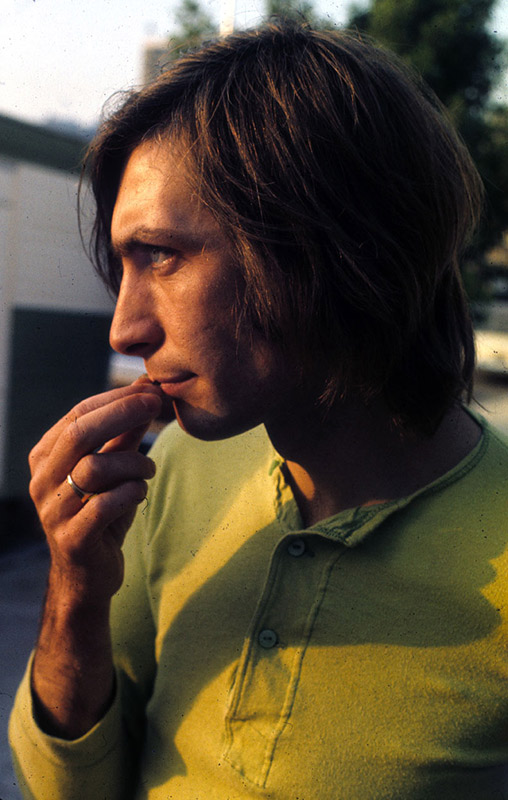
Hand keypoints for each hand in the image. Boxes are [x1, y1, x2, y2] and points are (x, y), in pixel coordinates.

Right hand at [29, 377, 162, 603]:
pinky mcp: (71, 540)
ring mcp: (53, 511)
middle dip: (121, 413)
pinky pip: (104, 506)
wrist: (88, 576)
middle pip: (79, 434)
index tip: (150, 389)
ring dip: (132, 463)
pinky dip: (130, 493)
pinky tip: (139, 493)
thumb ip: (126, 434)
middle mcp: (42, 481)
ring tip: (148, 470)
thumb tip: (147, 392)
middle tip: (155, 405)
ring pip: (93, 469)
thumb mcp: (114, 469)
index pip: (78, 415)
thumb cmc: (102, 514)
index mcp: (47, 456)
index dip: (116, 399)